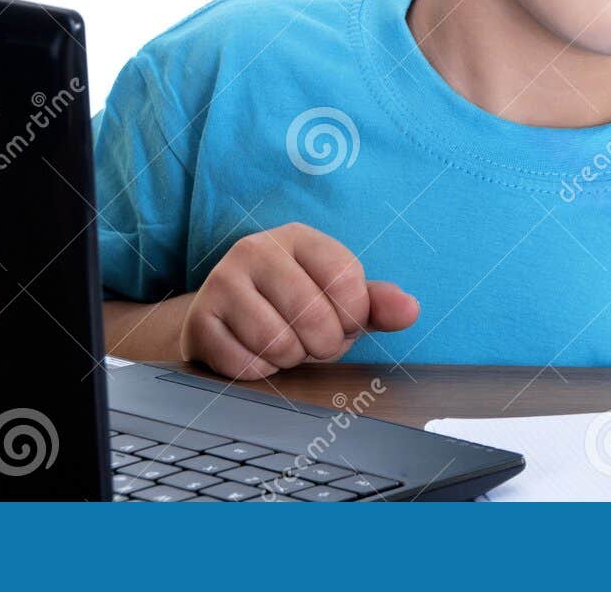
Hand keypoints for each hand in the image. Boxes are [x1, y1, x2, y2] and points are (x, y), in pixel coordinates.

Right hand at [181, 222, 418, 378]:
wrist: (225, 321)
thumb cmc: (291, 307)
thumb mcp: (338, 300)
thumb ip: (376, 303)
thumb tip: (410, 310)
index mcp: (298, 237)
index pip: (346, 280)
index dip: (353, 316)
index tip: (342, 320)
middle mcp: (256, 249)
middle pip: (314, 316)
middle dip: (322, 344)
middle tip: (310, 339)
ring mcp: (221, 281)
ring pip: (278, 343)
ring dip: (289, 359)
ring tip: (282, 343)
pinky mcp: (199, 319)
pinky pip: (246, 365)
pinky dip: (259, 372)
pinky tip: (253, 353)